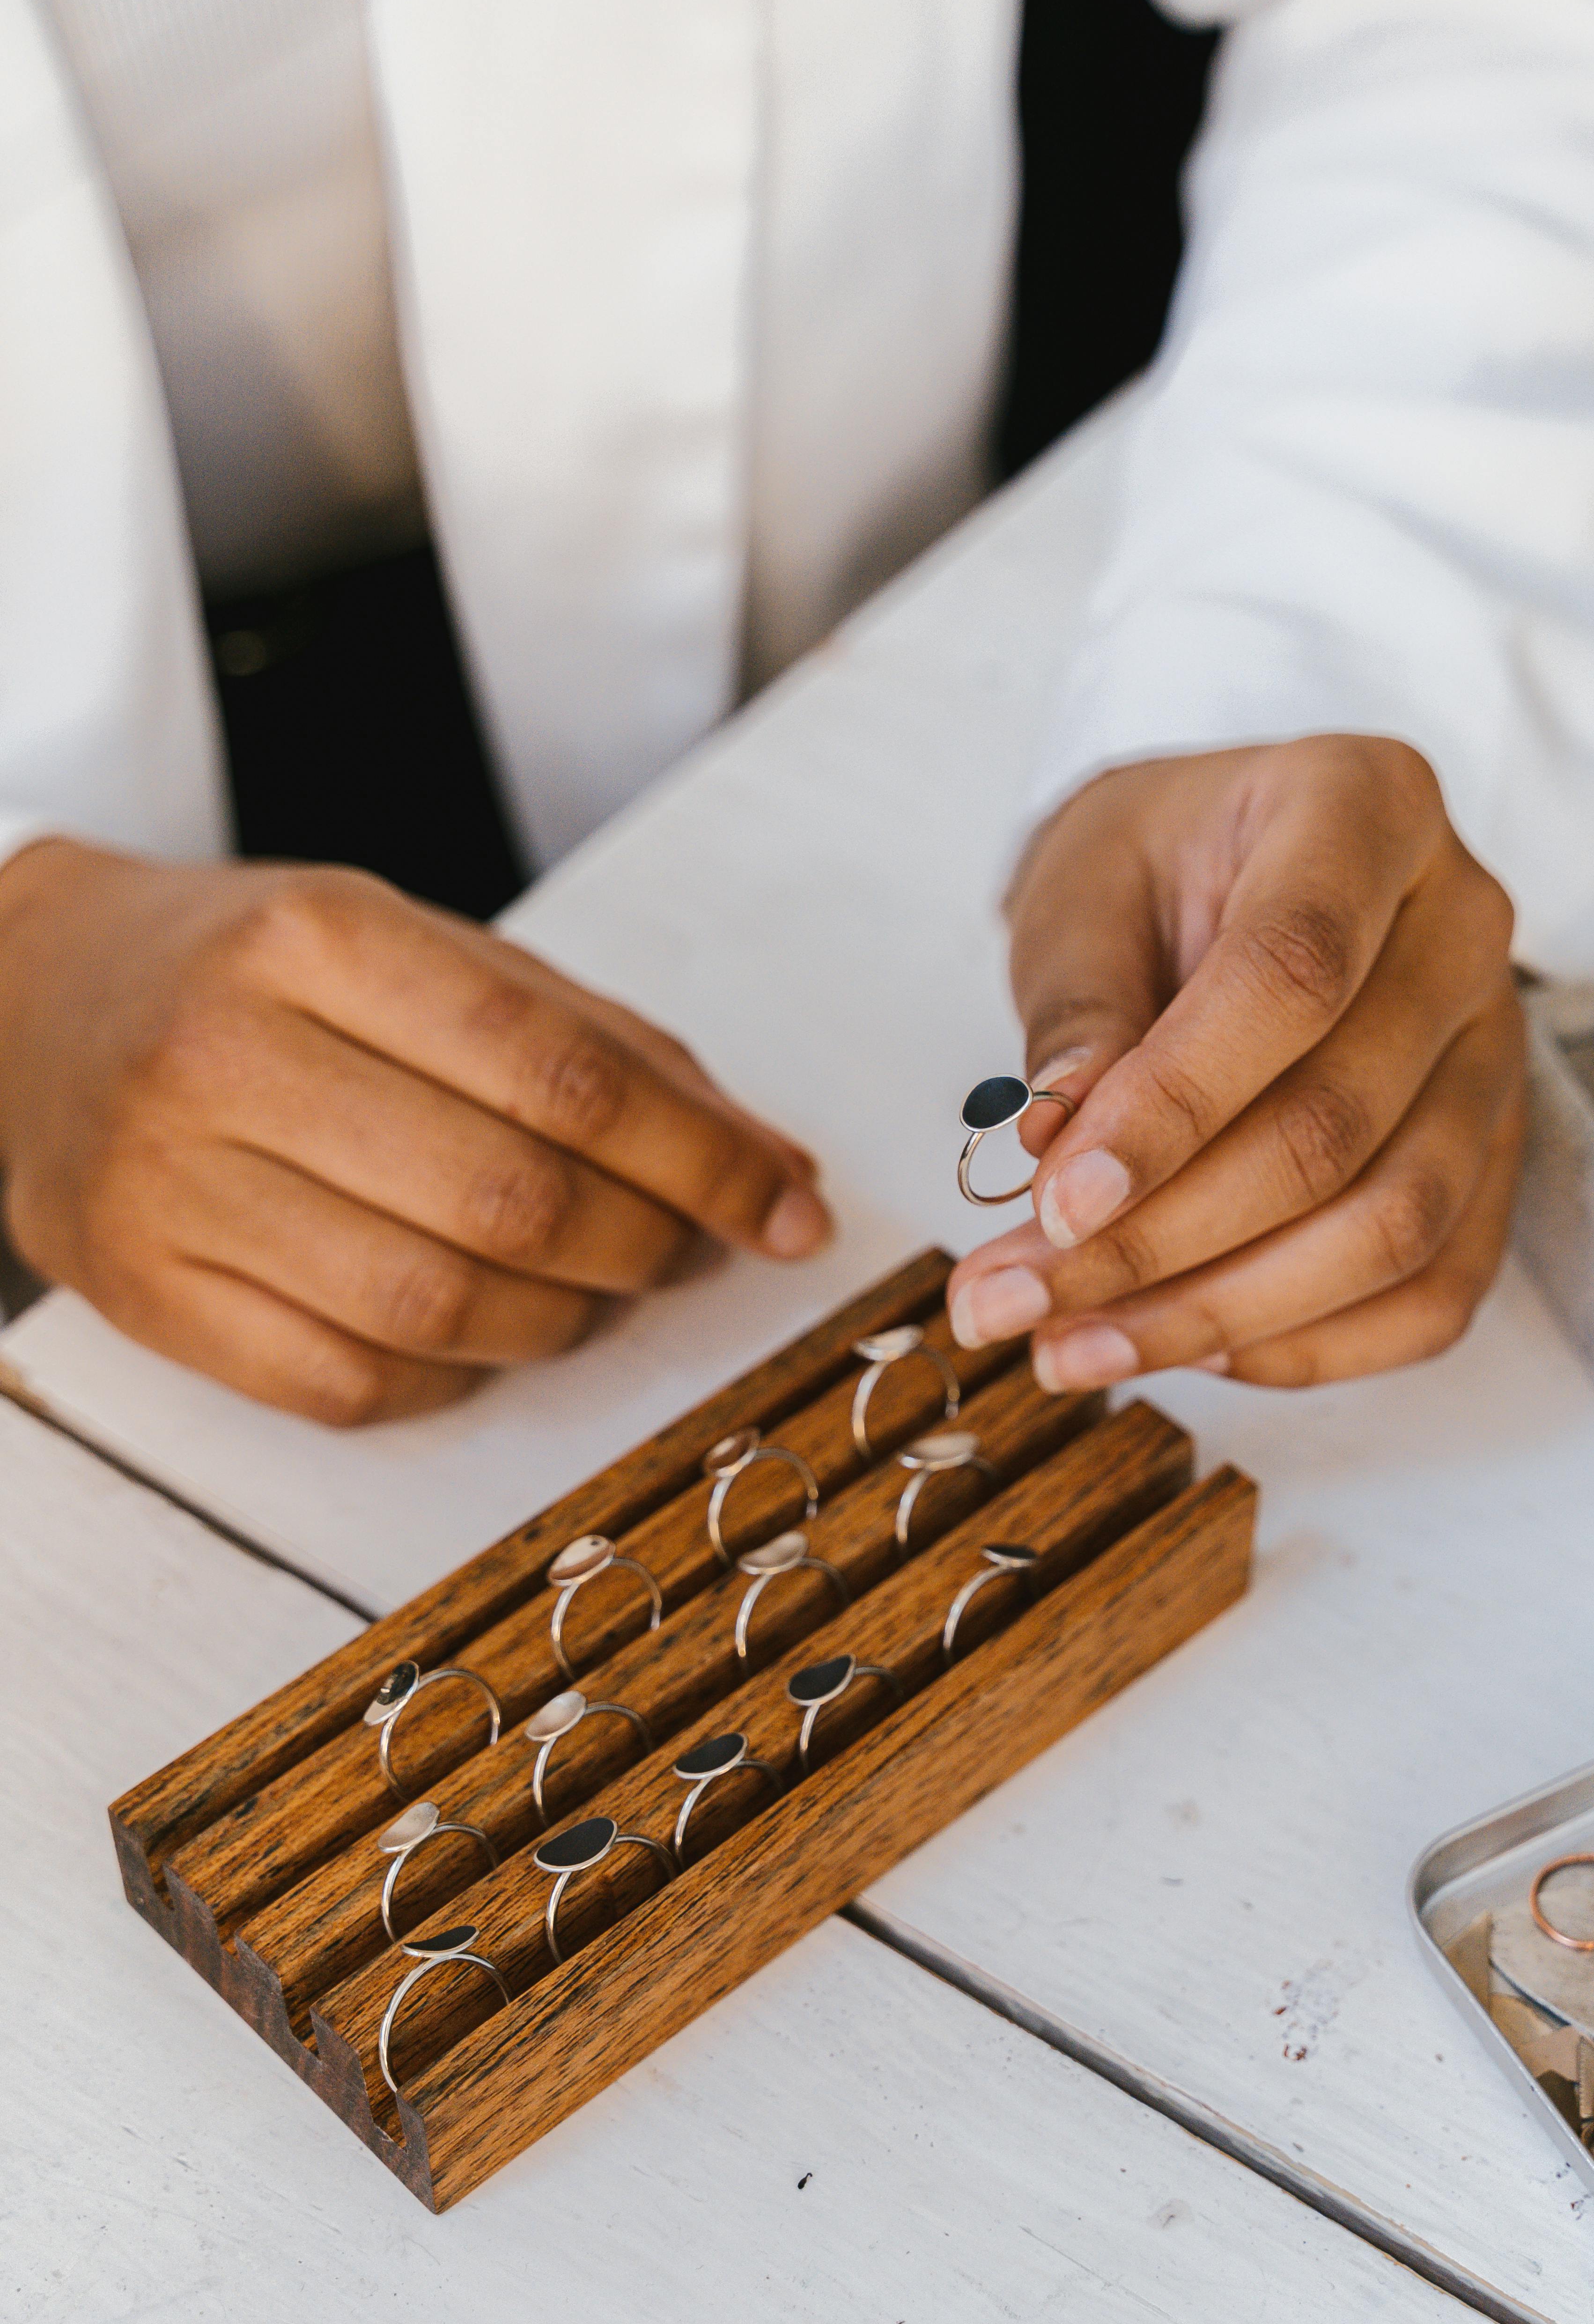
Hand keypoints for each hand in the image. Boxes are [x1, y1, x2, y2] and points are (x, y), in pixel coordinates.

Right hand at [0, 842, 829, 1422]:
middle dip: (644, 1246)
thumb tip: (778, 1172)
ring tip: (594, 1289)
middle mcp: (230, 1054)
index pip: (564, 1075)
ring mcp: (171, 1184)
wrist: (32, 997)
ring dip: (562, 1322)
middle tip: (687, 1250)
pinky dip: (451, 1378)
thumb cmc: (263, 973)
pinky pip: (348, 1387)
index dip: (705, 1159)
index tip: (787, 1209)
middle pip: (512, 1200)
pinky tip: (479, 1332)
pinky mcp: (143, 1294)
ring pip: (437, 1308)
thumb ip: (608, 1049)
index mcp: (319, 936)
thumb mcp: (430, 953)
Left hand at [945, 739, 1523, 1388]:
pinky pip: (1434, 1290)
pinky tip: (1187, 1346)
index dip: (1173, 1109)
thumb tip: (1052, 1152)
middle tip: (1014, 1303)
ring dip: (1220, 1313)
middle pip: (1338, 1125)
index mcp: (1368, 809)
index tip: (1056, 1205)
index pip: (1292, 977)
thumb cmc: (1156, 869)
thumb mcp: (1083, 896)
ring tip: (1070, 1349)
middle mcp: (1464, 928)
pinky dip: (1308, 1344)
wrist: (1235, 869)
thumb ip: (1075, 1017)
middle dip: (1160, 1242)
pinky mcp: (1499, 1154)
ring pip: (1394, 1227)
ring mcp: (1498, 1049)